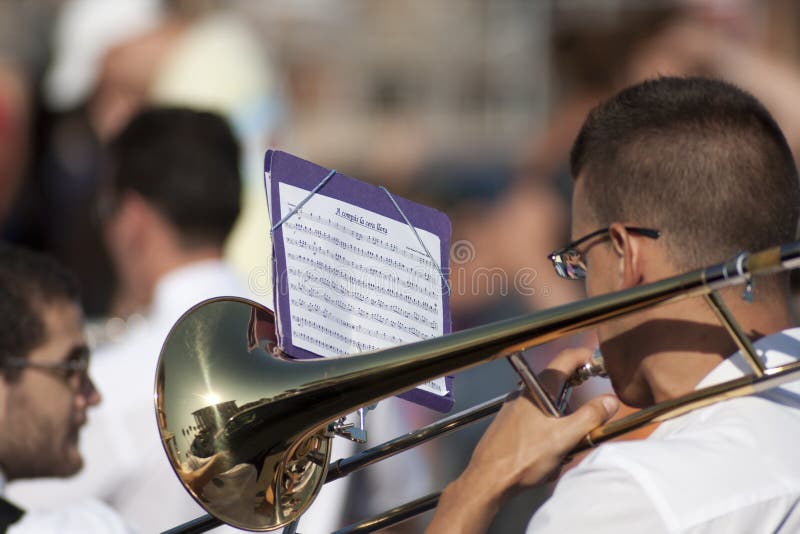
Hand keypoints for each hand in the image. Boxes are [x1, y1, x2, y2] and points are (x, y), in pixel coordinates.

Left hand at [425, 348, 618, 533]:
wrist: (488, 479)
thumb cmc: (520, 459)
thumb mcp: (563, 438)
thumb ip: (589, 417)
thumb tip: (609, 401)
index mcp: (536, 390)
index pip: (564, 359)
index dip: (585, 356)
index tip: (599, 361)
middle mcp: (524, 394)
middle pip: (557, 380)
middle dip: (578, 388)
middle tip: (594, 399)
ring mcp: (515, 408)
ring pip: (548, 401)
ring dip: (565, 412)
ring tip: (572, 435)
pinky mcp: (511, 424)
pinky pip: (538, 417)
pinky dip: (551, 426)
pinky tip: (552, 449)